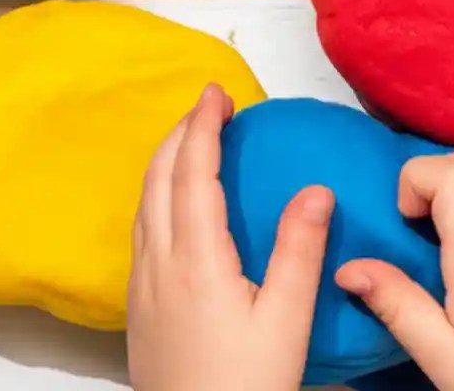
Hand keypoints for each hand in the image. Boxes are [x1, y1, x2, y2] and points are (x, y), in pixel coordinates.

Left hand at [127, 84, 334, 390]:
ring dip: (165, 161)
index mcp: (197, 260)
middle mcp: (159, 263)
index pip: (193, 173)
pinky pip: (141, 229)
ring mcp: (141, 285)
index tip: (216, 92)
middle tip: (207, 105)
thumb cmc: (243, 385)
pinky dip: (157, 194)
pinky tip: (173, 203)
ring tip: (191, 141)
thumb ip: (300, 251)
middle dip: (180, 133)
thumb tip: (316, 189)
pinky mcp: (138, 305)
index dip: (203, 126)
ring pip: (144, 202)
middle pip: (158, 178)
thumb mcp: (286, 321)